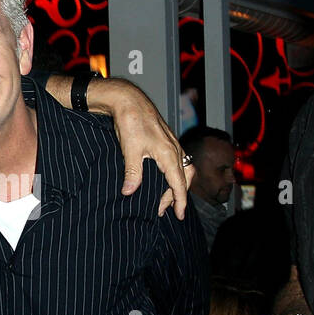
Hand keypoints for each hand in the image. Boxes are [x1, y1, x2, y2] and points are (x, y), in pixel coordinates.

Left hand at [93, 77, 191, 218]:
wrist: (129, 100)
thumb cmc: (131, 121)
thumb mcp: (130, 150)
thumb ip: (132, 173)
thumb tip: (129, 192)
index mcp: (168, 153)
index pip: (179, 184)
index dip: (180, 201)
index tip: (180, 215)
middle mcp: (175, 149)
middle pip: (184, 178)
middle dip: (177, 196)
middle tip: (164, 210)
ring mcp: (173, 143)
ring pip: (183, 169)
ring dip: (177, 185)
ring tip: (166, 197)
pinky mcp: (167, 139)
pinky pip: (178, 161)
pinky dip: (175, 173)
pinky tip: (164, 177)